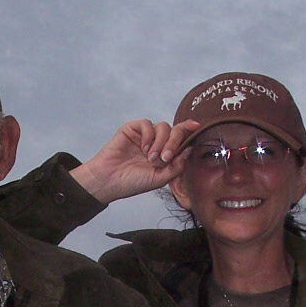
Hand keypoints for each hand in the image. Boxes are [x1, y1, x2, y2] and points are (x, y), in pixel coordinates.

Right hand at [69, 119, 201, 203]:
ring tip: (151, 158)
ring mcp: (144, 136)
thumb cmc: (131, 183)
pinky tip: (144, 149)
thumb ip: (177, 165)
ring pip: (163, 126)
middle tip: (166, 157)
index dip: (188, 130)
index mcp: (164, 154)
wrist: (109, 181)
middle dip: (174, 142)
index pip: (180, 138)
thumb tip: (190, 148)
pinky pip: (147, 124)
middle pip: (174, 131)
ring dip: (161, 142)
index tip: (196, 126)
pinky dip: (149, 135)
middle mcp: (156, 143)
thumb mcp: (160, 178)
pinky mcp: (132, 129)